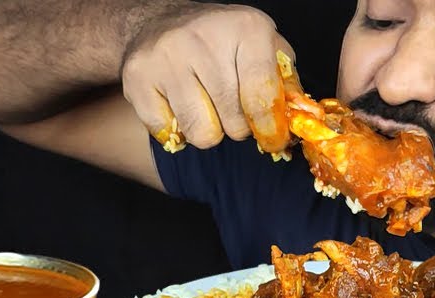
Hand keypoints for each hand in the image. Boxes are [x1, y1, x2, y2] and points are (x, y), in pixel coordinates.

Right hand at [121, 3, 293, 152]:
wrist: (158, 23)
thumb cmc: (222, 43)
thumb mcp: (263, 48)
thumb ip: (285, 84)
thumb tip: (297, 121)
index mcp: (245, 28)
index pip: (261, 98)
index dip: (271, 128)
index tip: (272, 138)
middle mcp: (203, 38)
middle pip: (234, 123)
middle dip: (238, 127)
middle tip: (230, 108)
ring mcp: (166, 57)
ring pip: (202, 134)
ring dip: (209, 130)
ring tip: (205, 105)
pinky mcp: (138, 77)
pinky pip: (169, 133)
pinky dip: (176, 129)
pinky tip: (178, 104)